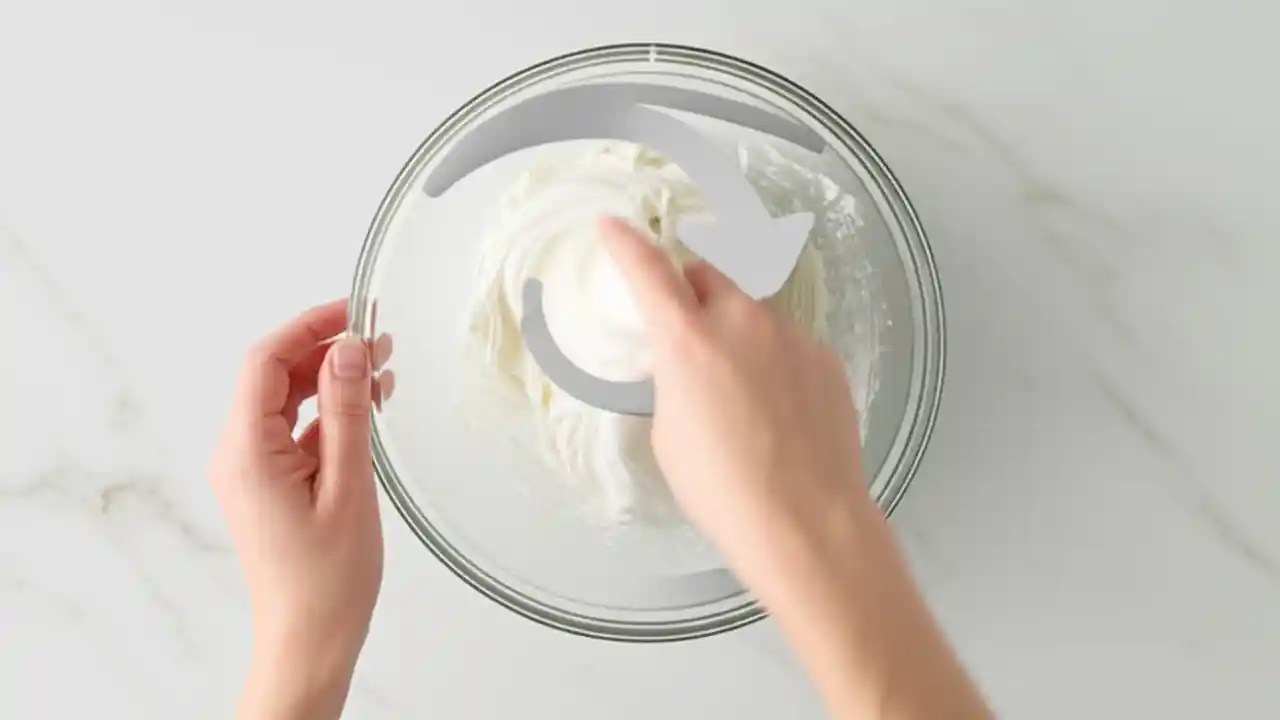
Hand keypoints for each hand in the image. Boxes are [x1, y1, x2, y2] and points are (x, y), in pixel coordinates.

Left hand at [210, 299, 388, 719]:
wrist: (310, 639)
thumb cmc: (327, 579)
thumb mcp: (348, 484)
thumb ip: (346, 410)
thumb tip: (347, 348)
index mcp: (245, 451)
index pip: (265, 362)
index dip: (309, 326)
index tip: (354, 309)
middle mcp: (238, 454)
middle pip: (273, 376)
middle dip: (325, 349)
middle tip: (380, 337)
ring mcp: (252, 470)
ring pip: (286, 401)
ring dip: (330, 379)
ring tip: (383, 367)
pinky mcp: (269, 484)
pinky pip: (294, 430)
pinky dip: (329, 412)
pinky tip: (368, 407)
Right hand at [602, 218, 988, 718]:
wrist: (806, 522)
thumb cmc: (723, 490)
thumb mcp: (671, 434)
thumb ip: (674, 383)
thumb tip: (689, 371)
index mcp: (689, 340)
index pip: (648, 270)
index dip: (626, 243)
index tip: (613, 226)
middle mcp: (743, 323)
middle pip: (710, 273)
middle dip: (691, 285)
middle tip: (683, 321)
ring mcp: (792, 337)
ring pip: (754, 311)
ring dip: (736, 330)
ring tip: (737, 389)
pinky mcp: (826, 360)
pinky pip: (789, 344)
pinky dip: (773, 361)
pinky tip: (777, 411)